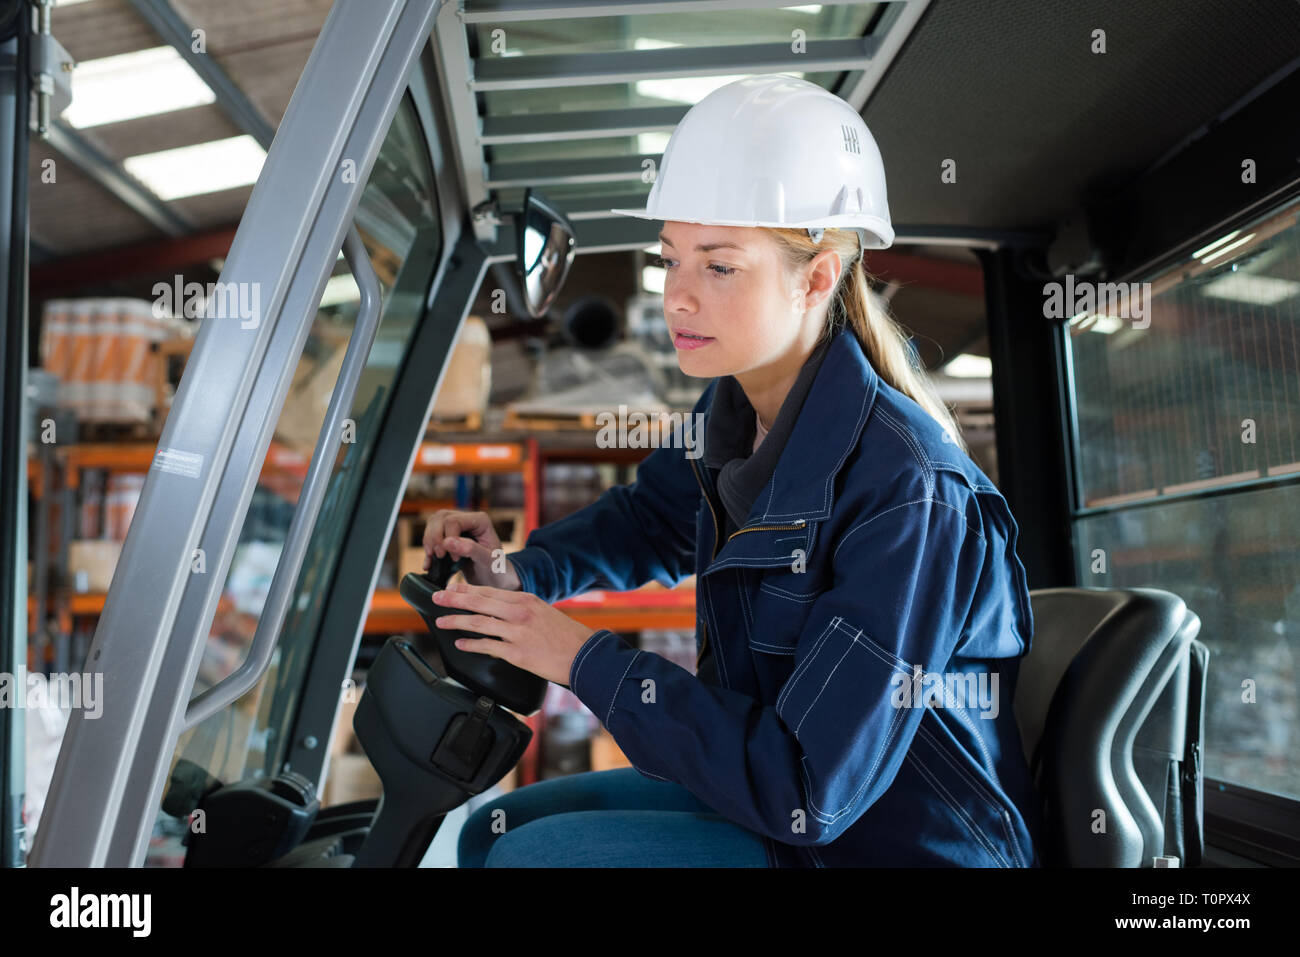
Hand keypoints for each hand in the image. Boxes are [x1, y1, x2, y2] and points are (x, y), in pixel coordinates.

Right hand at [423, 509, 520, 590]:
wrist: (495, 578)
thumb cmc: (496, 568)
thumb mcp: (489, 561)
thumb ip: (471, 550)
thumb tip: (447, 541)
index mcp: (480, 520)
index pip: (453, 521)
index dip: (448, 539)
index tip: (455, 558)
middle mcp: (467, 518)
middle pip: (440, 518)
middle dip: (435, 539)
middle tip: (441, 557)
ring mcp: (457, 524)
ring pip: (433, 523)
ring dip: (429, 542)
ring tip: (435, 560)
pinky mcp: (448, 534)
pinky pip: (431, 534)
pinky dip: (427, 549)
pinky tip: (429, 565)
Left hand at [432, 580, 596, 685]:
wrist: (584, 656)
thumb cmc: (566, 636)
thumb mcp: (544, 612)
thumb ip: (522, 610)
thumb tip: (500, 613)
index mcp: (526, 600)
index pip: (490, 591)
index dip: (467, 589)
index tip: (452, 589)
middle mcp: (519, 612)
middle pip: (479, 602)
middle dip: (454, 599)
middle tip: (437, 599)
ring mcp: (517, 632)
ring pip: (478, 622)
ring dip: (456, 621)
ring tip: (442, 622)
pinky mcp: (517, 653)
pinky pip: (487, 646)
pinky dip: (471, 644)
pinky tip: (461, 644)